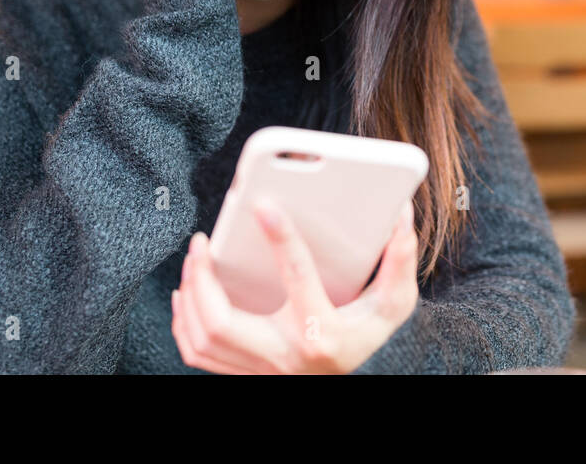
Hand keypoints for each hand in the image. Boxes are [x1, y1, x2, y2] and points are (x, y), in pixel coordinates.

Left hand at [171, 200, 419, 373]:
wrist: (351, 380)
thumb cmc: (368, 335)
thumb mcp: (394, 303)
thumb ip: (400, 260)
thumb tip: (401, 213)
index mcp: (322, 330)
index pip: (299, 278)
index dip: (282, 238)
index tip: (264, 205)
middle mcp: (285, 355)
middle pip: (222, 322)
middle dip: (202, 277)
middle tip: (200, 241)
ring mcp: (259, 369)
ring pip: (203, 338)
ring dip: (190, 294)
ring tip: (194, 259)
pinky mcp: (242, 373)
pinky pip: (197, 352)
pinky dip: (184, 321)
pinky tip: (188, 293)